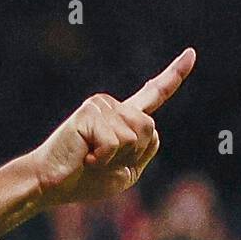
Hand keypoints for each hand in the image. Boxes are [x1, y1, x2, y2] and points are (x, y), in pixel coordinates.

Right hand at [28, 47, 194, 206]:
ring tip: (91, 159)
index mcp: (123, 118)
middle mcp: (112, 105)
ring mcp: (100, 106)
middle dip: (132, 155)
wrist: (49, 186)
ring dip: (117, 158)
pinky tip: (85, 158)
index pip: (154, 95)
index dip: (174, 75)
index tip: (191, 54)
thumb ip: (145, 150)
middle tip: (102, 163)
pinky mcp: (89, 114)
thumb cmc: (83, 181)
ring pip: (135, 136)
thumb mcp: (126, 172)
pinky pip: (116, 142)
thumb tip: (148, 125)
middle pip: (150, 129)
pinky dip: (103, 159)